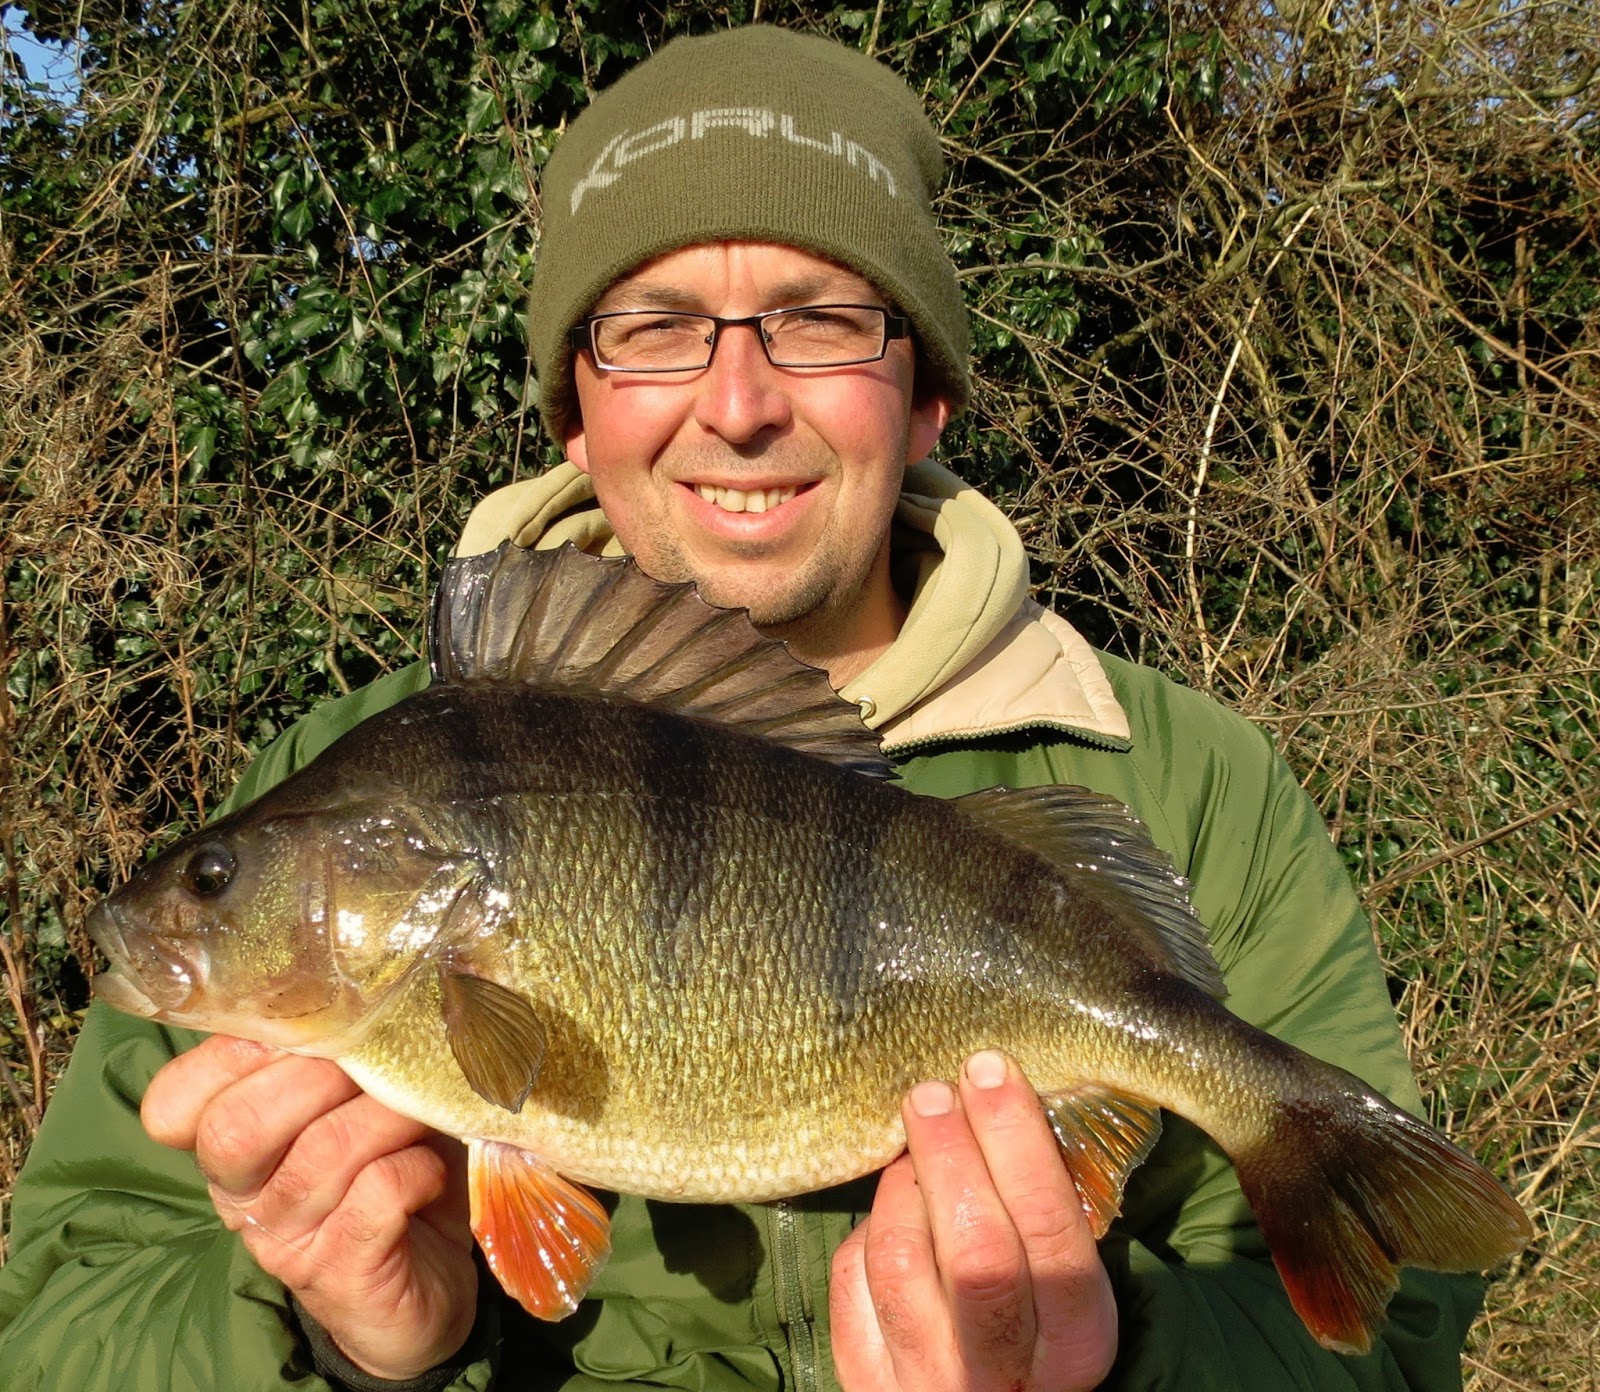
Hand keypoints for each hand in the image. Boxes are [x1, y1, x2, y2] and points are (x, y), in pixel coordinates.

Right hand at [141, 1035, 477, 1381]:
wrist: (430, 1276)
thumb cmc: (391, 1160)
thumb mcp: (358, 1092)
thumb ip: (338, 1044)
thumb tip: (366, 980)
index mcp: (227, 1142)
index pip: (173, 1102)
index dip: (230, 1054)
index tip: (306, 1024)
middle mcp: (239, 1195)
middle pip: (236, 1127)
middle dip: (319, 1077)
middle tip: (379, 1063)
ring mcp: (284, 1240)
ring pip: (321, 1154)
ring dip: (387, 1117)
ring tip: (422, 1111)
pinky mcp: (341, 1274)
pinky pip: (375, 1196)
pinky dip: (415, 1168)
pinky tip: (429, 1170)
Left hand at [830, 1050, 1116, 1391]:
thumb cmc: (1034, 1322)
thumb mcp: (1066, 1286)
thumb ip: (1046, 1210)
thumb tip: (1003, 1092)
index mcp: (1073, 1343)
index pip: (1051, 1234)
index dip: (1018, 1143)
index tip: (990, 1070)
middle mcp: (1000, 1373)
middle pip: (976, 1254)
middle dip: (951, 1155)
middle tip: (932, 1090)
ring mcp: (924, 1381)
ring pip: (899, 1262)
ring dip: (901, 1186)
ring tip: (913, 1147)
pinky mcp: (863, 1380)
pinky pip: (851, 1282)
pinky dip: (867, 1231)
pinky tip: (892, 1209)